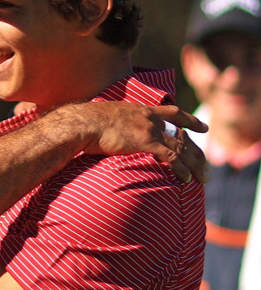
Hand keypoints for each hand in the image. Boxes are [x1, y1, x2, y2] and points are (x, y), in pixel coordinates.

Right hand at [67, 101, 207, 183]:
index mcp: (143, 110)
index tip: (202, 127)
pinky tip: (186, 179)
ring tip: (202, 177)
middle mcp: (151, 118)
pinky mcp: (146, 141)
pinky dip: (181, 169)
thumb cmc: (88, 123)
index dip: (190, 120)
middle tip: (205, 164)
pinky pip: (171, 156)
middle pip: (183, 134)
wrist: (84, 123)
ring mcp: (150, 129)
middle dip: (196, 151)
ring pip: (181, 147)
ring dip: (194, 164)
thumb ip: (118, 123)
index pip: (174, 113)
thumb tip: (111, 132)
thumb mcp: (108, 117)